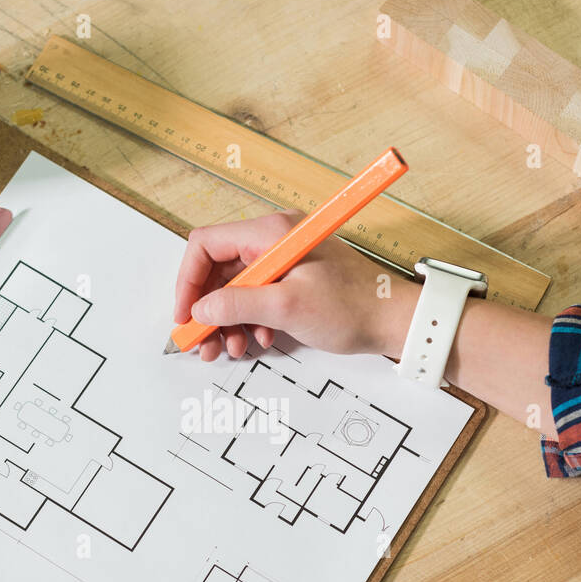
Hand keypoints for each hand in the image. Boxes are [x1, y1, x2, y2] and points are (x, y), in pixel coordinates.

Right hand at [174, 212, 418, 360]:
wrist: (394, 320)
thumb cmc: (354, 306)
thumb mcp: (286, 307)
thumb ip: (238, 304)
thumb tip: (201, 309)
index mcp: (270, 233)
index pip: (206, 245)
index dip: (189, 282)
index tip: (186, 316)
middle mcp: (274, 240)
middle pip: (218, 270)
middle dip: (208, 309)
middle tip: (203, 344)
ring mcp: (283, 259)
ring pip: (235, 288)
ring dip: (227, 320)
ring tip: (232, 348)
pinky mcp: (292, 279)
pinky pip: (256, 296)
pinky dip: (249, 320)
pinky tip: (258, 339)